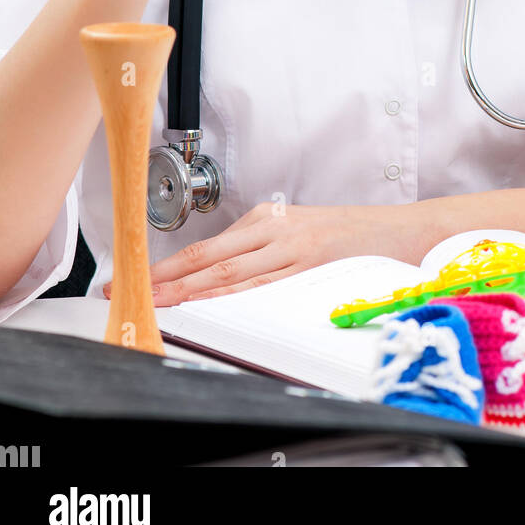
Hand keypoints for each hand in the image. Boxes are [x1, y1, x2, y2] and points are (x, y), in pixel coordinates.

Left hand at [102, 201, 433, 306]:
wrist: (396, 229)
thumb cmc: (347, 233)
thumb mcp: (297, 229)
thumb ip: (261, 248)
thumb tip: (220, 273)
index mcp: (268, 219)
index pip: (206, 247)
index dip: (168, 264)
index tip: (136, 275)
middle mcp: (274, 231)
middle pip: (208, 259)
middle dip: (164, 277)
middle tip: (128, 289)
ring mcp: (291, 250)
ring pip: (229, 275)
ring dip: (187, 291)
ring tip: (154, 301)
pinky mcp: (309, 268)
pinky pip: (262, 287)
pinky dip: (231, 297)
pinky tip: (209, 305)